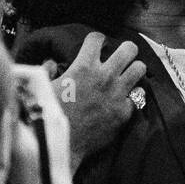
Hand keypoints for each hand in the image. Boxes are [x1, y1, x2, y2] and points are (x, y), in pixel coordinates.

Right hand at [8, 63, 80, 183]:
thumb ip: (9, 119)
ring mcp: (54, 126)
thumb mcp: (17, 146)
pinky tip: (3, 126)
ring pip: (32, 100)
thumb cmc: (36, 177)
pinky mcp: (49, 138)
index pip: (36, 75)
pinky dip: (17, 114)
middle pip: (33, 86)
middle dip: (11, 84)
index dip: (15, 70)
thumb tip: (0, 97)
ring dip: (13, 100)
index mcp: (50, 113)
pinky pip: (32, 115)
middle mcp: (55, 115)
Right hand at [49, 31, 147, 167]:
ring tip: (127, 74)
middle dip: (126, 50)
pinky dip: (133, 95)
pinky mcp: (125, 111)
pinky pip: (139, 95)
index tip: (95, 45)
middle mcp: (104, 76)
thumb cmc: (48, 116)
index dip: (96, 39)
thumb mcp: (44, 88)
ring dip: (133, 70)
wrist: (61, 145)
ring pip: (140, 68)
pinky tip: (126, 97)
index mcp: (84, 66)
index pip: (97, 38)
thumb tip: (51, 64)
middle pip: (129, 48)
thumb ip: (48, 71)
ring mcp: (117, 93)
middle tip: (121, 56)